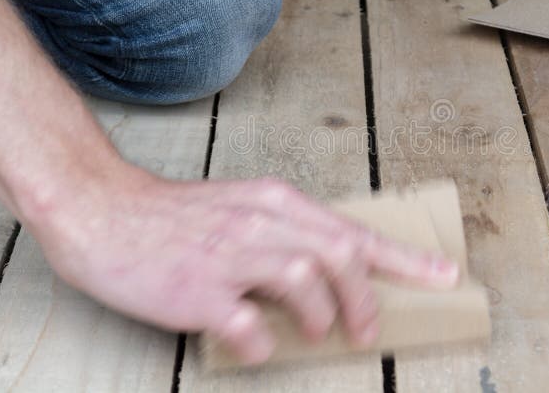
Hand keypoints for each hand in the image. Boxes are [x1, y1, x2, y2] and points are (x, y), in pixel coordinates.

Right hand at [30, 166, 458, 364]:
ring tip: (317, 331)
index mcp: (275, 202)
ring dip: (321, 313)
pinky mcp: (196, 290)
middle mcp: (259, 223)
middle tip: (367, 330)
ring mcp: (228, 255)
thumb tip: (330, 272)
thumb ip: (287, 231)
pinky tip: (258, 345)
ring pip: (303, 279)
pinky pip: (244, 324)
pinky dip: (261, 341)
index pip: (352, 230)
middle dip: (366, 296)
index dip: (403, 258)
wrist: (105, 210)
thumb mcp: (243, 205)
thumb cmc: (178, 214)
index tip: (442, 276)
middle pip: (339, 254)